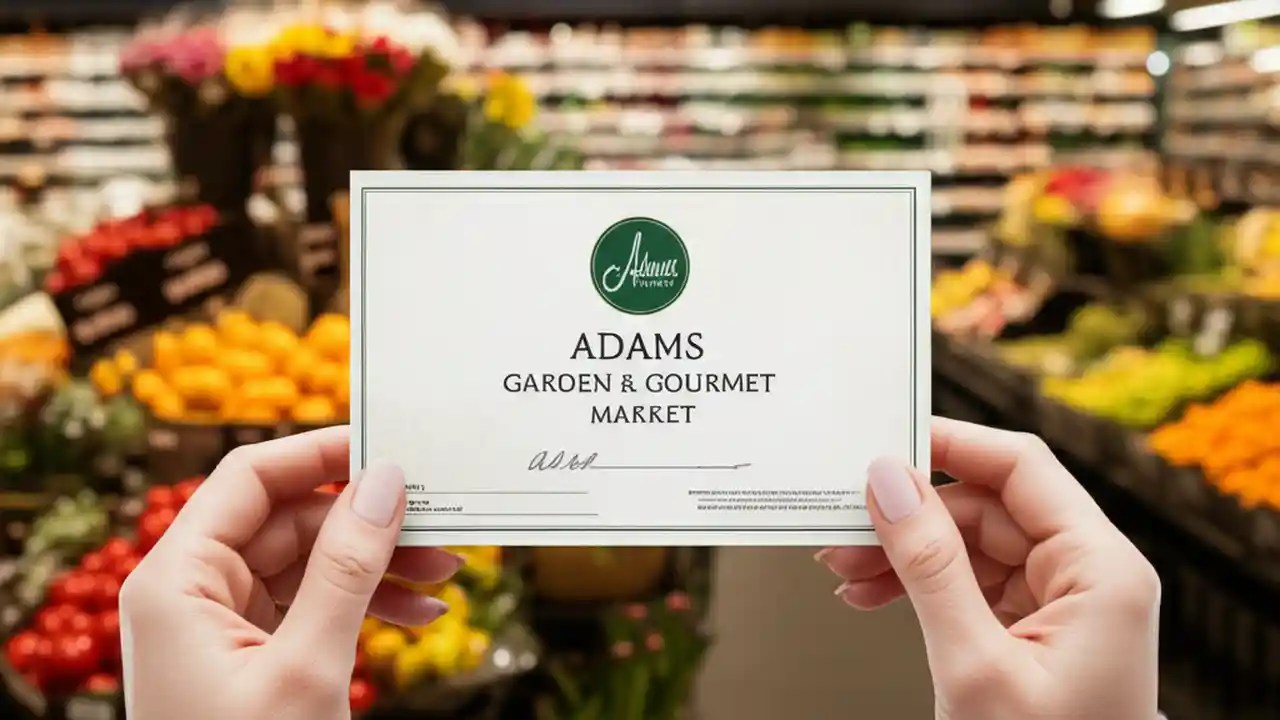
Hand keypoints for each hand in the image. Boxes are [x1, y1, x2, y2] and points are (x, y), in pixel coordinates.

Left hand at [120, 427, 461, 719]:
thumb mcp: (307, 665)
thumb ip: (348, 567)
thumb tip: (386, 482)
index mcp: (176, 579)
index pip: (250, 479)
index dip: (321, 453)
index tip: (390, 446)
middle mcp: (192, 591)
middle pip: (290, 519)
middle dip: (369, 523)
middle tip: (440, 522)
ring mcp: (221, 624)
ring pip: (311, 562)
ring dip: (379, 566)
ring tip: (446, 574)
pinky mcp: (251, 654)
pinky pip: (314, 603)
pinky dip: (366, 604)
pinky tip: (419, 613)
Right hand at [820, 417, 1159, 719]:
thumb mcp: (973, 662)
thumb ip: (928, 564)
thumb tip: (888, 480)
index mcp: (1101, 570)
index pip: (1021, 468)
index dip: (950, 445)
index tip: (884, 442)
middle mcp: (1088, 576)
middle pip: (986, 506)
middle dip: (908, 516)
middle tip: (842, 528)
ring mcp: (1061, 604)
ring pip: (969, 544)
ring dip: (903, 553)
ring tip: (843, 572)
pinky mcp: (1033, 630)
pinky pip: (969, 583)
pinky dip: (918, 587)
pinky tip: (870, 598)